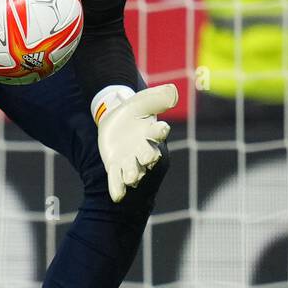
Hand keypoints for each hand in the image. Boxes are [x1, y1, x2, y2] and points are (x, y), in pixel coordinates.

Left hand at [96, 83, 177, 202]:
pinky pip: (116, 180)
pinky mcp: (115, 166)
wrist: (115, 120)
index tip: (161, 128)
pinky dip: (117, 188)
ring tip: (131, 178)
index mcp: (151, 132)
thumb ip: (157, 98)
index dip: (160, 131)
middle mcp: (143, 149)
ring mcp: (129, 160)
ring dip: (133, 174)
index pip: (158, 132)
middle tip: (148, 158)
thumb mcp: (142, 101)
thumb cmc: (133, 111)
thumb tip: (173, 92)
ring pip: (134, 170)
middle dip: (148, 156)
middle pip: (149, 155)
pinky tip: (117, 196)